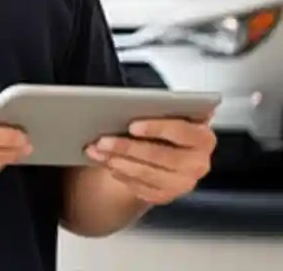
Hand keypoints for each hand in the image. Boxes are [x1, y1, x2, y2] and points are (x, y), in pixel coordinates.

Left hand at [85, 116, 216, 204]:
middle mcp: (199, 163)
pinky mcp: (166, 196)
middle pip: (161, 155)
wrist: (166, 151)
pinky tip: (108, 164)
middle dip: (128, 147)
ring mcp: (184, 183)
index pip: (182, 131)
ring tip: (98, 152)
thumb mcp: (167, 116)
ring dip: (119, 162)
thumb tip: (127, 107)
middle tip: (103, 140)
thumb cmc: (164, 129)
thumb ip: (157, 111)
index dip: (157, 128)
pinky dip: (121, 175)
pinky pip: (141, 188)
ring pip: (147, 173)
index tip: (132, 125)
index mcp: (203, 138)